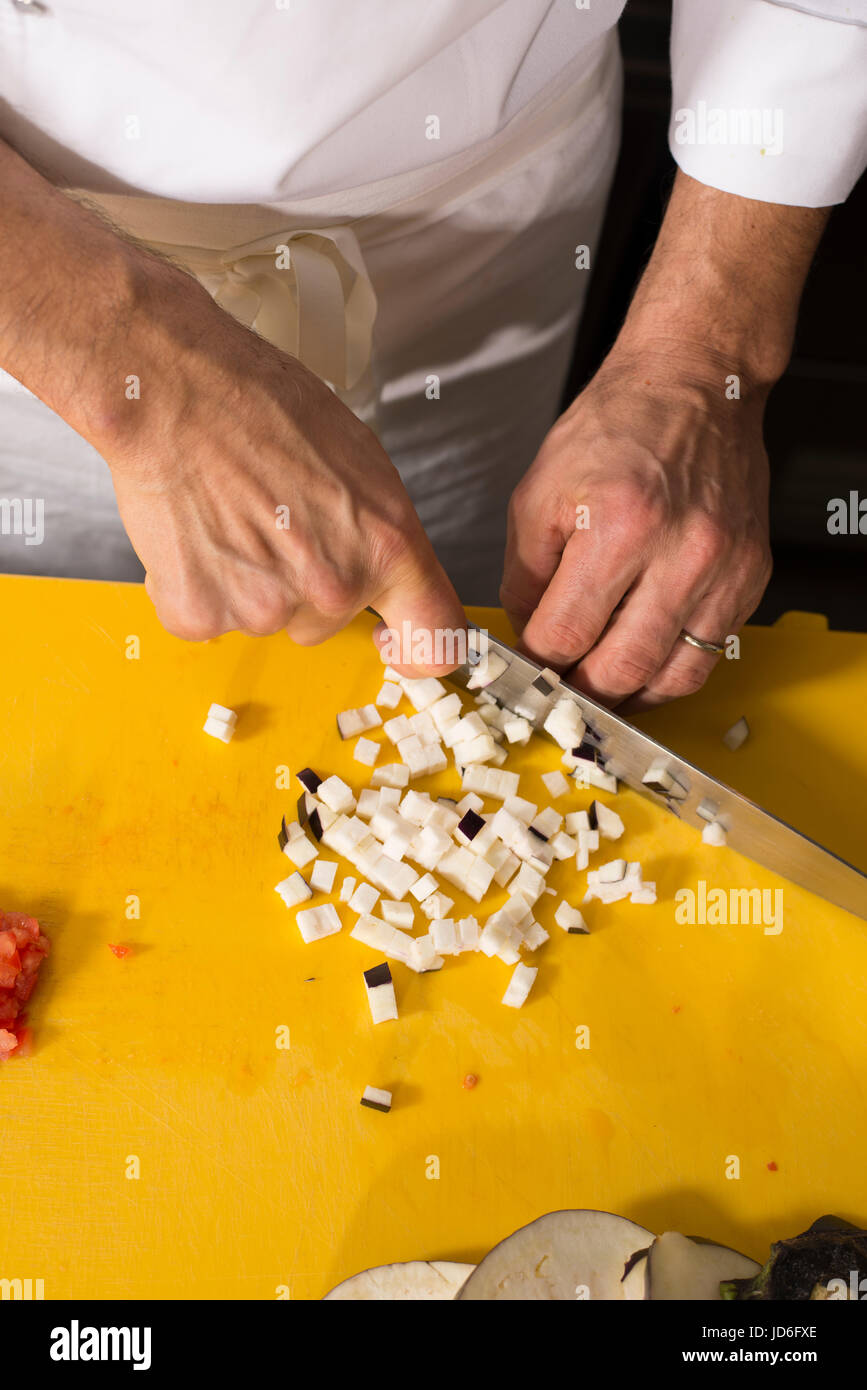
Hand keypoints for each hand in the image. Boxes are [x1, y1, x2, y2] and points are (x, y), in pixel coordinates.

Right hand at [102, 265, 464, 673]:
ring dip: (246, 581)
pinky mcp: (202, 613)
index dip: (416, 650)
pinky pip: (205, 617)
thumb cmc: (258, 403)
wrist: (171, 389)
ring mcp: (266, 607)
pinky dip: (195, 585)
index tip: (395, 641)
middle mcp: (334, 587)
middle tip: (272, 521)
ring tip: (228, 514)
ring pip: (265, 618)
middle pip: (327, 623)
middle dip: (302, 585)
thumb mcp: (357, 459)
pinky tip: (195, 531)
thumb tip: (378, 562)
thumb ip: (376, 530)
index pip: (437, 639)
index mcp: (387, 546)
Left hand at [499, 342, 772, 708]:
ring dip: (629, 695)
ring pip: (672, 677)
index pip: (565, 636)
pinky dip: (671, 669)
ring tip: (600, 686)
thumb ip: (523, 574)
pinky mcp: (750, 576)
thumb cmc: (618, 425)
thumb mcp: (538, 491)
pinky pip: (709, 653)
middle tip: (559, 689)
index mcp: (617, 526)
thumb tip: (527, 636)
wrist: (695, 383)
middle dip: (580, 692)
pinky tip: (643, 658)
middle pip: (621, 670)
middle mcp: (679, 553)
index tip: (526, 669)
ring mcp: (723, 569)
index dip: (536, 664)